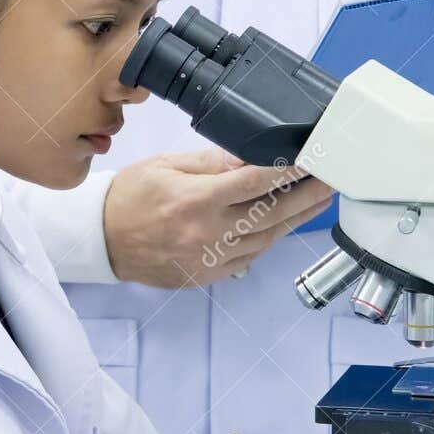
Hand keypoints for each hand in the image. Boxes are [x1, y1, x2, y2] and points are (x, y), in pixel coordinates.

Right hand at [102, 148, 332, 287]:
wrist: (102, 240)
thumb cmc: (130, 197)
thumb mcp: (166, 166)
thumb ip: (210, 163)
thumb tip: (248, 157)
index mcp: (196, 201)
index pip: (255, 183)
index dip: (288, 172)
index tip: (311, 160)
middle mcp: (207, 233)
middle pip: (271, 214)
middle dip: (306, 196)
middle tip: (331, 182)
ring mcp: (209, 259)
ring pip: (265, 239)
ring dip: (295, 220)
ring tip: (317, 202)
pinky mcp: (207, 276)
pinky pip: (248, 258)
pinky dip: (268, 242)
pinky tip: (282, 227)